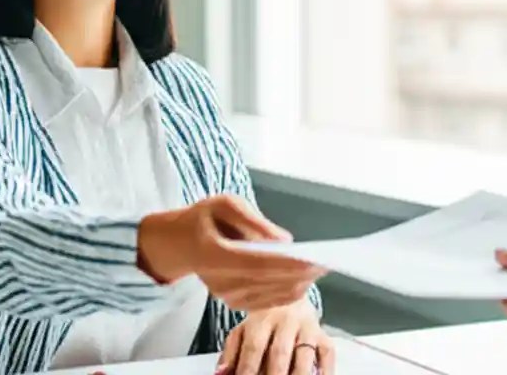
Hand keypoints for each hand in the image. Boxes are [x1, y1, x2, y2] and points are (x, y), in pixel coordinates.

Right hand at [138, 194, 325, 310]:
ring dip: (300, 284)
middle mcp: (221, 282)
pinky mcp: (235, 303)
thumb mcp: (224, 204)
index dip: (290, 264)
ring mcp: (228, 296)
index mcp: (215, 255)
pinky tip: (303, 278)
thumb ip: (254, 220)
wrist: (178, 244)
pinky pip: (269, 301)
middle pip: (271, 282)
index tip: (315, 259)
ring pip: (273, 296)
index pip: (260, 263)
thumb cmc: (203, 219)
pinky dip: (289, 291)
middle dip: (302, 274)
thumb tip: (285, 239)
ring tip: (320, 269)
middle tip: (328, 263)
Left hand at [217, 300, 333, 374]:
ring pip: (305, 356)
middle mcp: (285, 322)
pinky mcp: (323, 335)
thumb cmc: (263, 318)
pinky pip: (327, 354)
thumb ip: (230, 353)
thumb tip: (221, 373)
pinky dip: (325, 370)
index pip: (253, 348)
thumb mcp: (242, 331)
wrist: (289, 292)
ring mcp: (306, 328)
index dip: (248, 369)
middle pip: (280, 353)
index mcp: (261, 320)